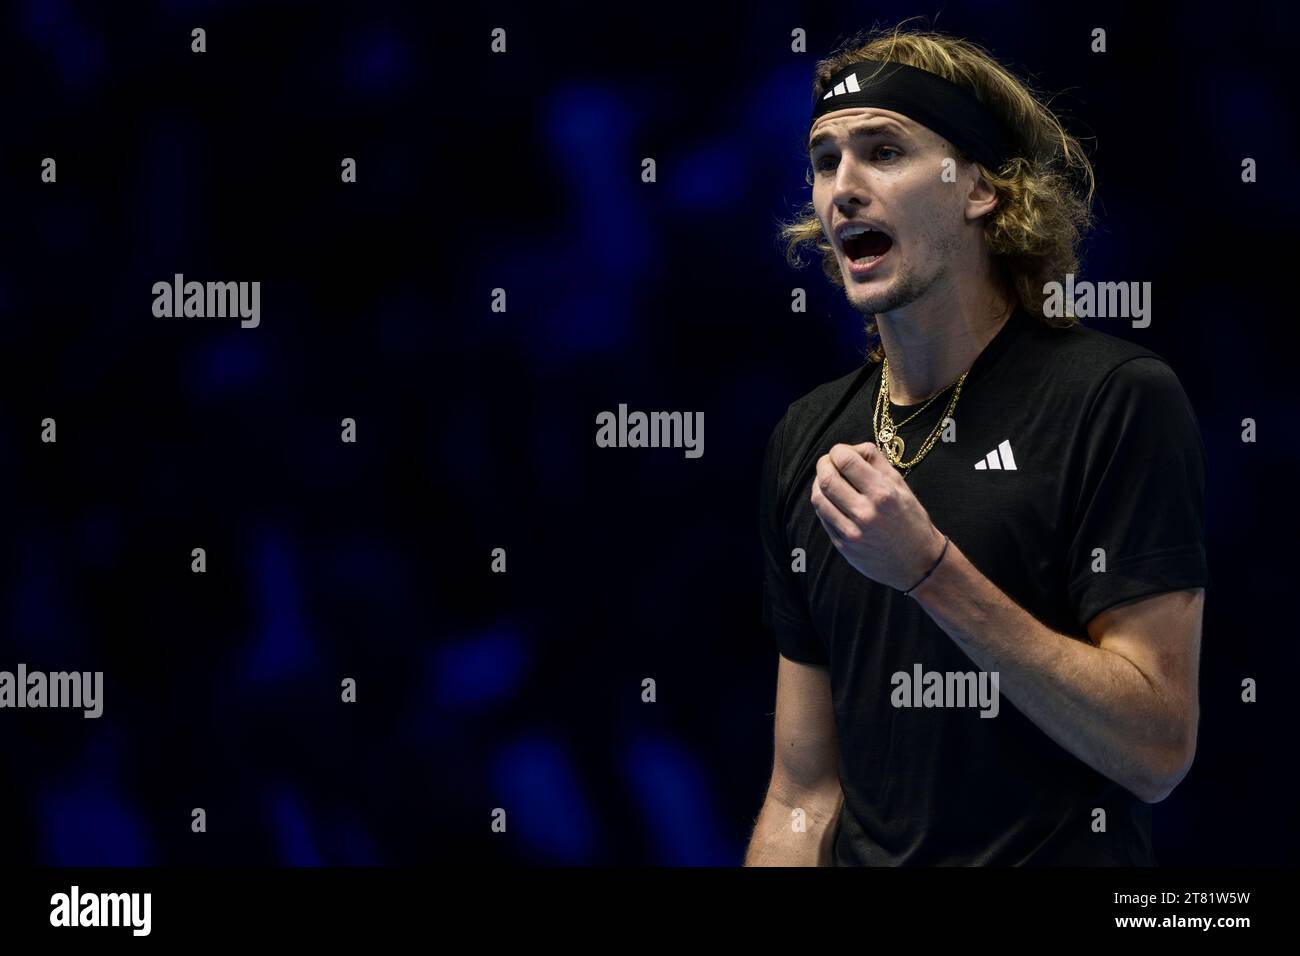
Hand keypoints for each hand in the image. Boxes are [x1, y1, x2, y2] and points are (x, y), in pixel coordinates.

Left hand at [810, 442, 945, 590]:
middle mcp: (866, 512)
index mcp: (883, 493)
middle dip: (823, 465)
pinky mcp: (843, 546)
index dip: (837, 451)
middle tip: (827, 463)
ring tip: (827, 480)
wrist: (918, 562)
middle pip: (827, 478)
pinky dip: (823, 504)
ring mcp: (852, 532)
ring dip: (818, 484)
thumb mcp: (900, 485)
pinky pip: (823, 518)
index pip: (845, 460)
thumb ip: (875, 461)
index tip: (839, 453)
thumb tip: (849, 448)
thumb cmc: (911, 519)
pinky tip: (831, 500)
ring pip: (818, 499)